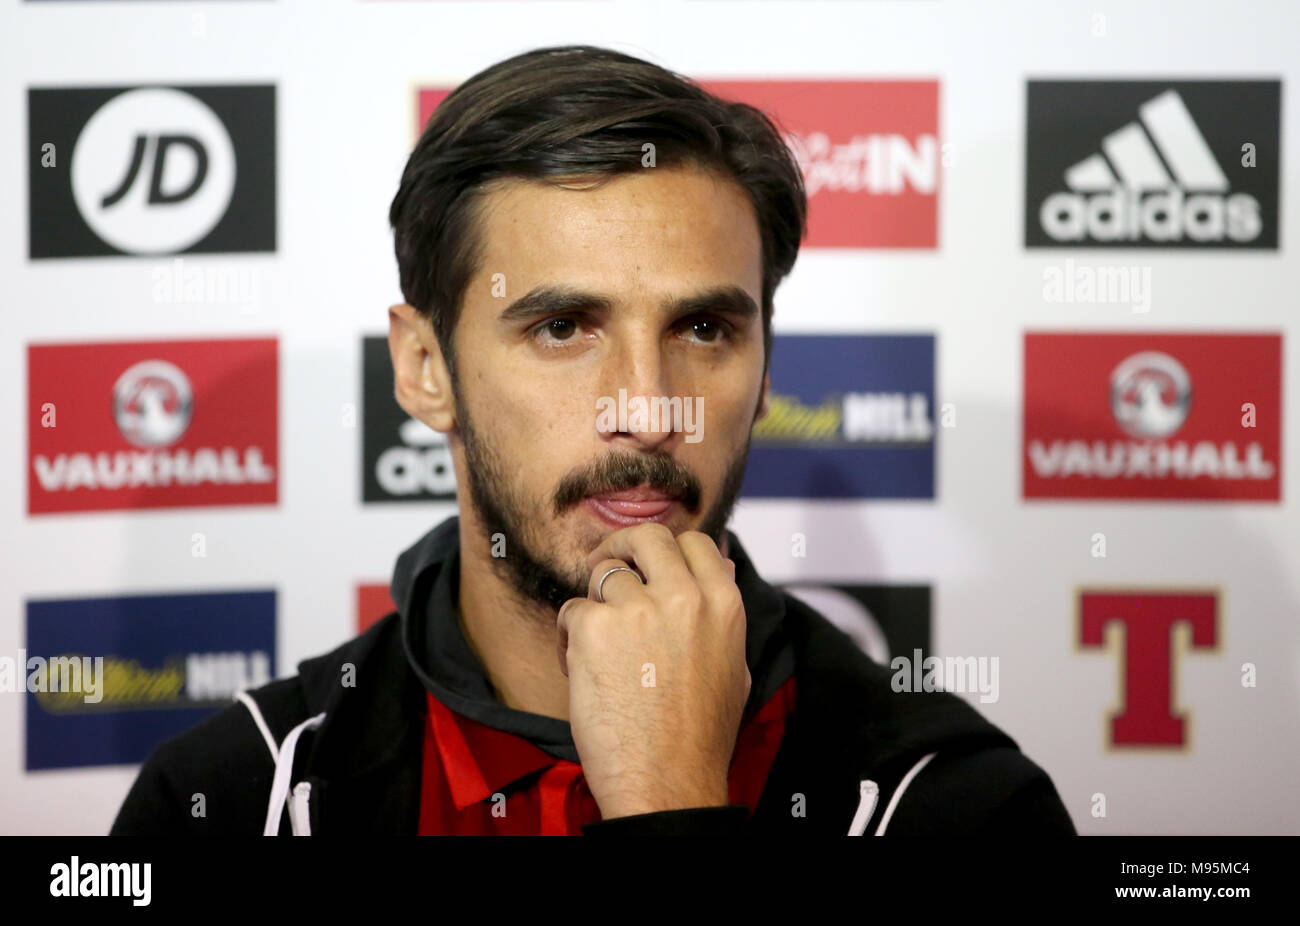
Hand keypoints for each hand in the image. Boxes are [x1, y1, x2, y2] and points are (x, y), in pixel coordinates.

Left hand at [555, 524, 749, 818]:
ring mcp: (638, 608)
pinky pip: (572, 610)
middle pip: (646, 536)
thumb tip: (722, 559)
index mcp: (723, 603)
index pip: (695, 542)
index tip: (651, 565)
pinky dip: (569, 636)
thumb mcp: (733, 664)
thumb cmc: (699, 735)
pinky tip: (583, 669)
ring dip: (595, 601)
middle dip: (623, 547)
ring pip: (603, 573)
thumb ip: (722, 609)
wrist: (666, 782)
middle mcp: (684, 597)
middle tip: (608, 566)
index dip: (668, 550)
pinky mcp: (594, 628)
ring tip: (598, 643)